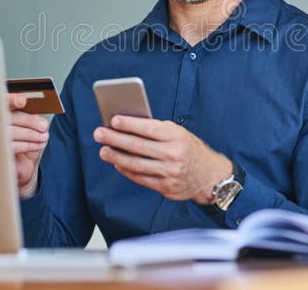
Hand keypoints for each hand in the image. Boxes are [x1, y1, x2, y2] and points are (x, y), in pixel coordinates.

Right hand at [8, 93, 48, 196]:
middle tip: (43, 126)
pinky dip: (28, 145)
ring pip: (10, 132)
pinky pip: (12, 146)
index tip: (22, 101)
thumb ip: (27, 116)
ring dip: (31, 134)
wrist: (15, 162)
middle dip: (28, 121)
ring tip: (44, 136)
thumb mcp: (24, 125)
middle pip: (7, 117)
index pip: (1, 101)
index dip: (11, 100)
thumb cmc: (20, 138)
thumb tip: (40, 120)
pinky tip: (38, 144)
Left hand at [93, 115, 231, 203]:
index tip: (113, 120)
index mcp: (177, 136)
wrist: (209, 175)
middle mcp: (173, 154)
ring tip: (104, 151)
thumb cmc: (189, 149)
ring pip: (136, 164)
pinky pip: (141, 178)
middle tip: (99, 134)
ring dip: (116, 157)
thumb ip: (157, 130)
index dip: (129, 124)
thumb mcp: (179, 133)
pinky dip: (127, 171)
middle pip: (138, 146)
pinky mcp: (166, 187)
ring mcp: (169, 173)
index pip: (149, 128)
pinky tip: (117, 164)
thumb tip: (127, 126)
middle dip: (115, 139)